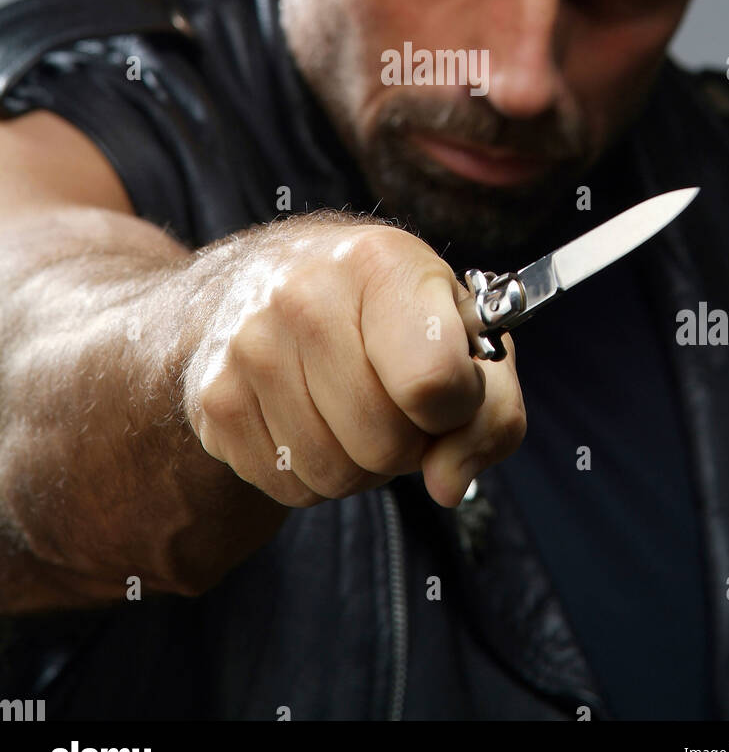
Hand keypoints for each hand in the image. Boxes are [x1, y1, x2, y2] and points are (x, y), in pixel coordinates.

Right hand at [184, 220, 525, 508]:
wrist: (261, 280)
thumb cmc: (386, 309)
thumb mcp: (462, 331)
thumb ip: (491, 412)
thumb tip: (449, 483)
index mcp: (378, 263)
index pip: (434, 381)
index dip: (458, 406)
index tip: (451, 386)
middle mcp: (301, 297)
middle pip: (386, 443)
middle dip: (407, 440)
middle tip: (395, 397)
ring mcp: (248, 351)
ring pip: (336, 476)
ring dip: (359, 462)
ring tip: (351, 404)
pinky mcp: (214, 402)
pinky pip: (290, 488)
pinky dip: (313, 471)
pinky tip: (310, 415)